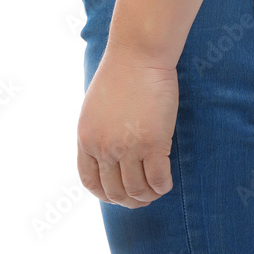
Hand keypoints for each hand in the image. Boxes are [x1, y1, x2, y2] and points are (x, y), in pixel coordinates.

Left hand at [76, 39, 178, 208]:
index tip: (119, 194)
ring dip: (148, 195)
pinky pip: (158, 180)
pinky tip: (167, 180)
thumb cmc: (121, 73)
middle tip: (143, 196)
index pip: (91, 182)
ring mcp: (128, 147)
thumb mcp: (95, 107)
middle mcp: (104, 147)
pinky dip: (163, 186)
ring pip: (137, 190)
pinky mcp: (153, 143)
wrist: (138, 53)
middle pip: (115, 192)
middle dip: (129, 200)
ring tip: (157, 188)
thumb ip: (99, 132)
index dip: (106, 194)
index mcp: (86, 138)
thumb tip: (109, 156)